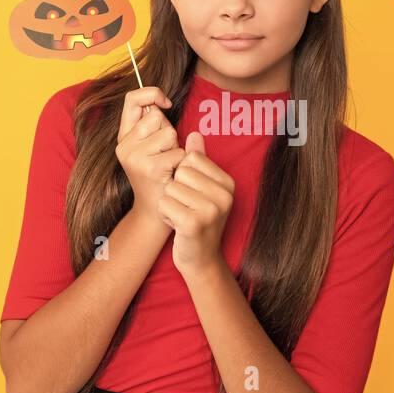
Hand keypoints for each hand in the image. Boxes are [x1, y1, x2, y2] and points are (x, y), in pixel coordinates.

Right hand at [115, 86, 185, 236]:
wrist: (155, 212)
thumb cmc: (159, 175)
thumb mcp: (151, 146)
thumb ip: (152, 124)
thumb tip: (160, 103)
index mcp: (124, 137)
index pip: (132, 99)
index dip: (152, 93)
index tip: (166, 103)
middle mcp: (124, 145)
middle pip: (156, 116)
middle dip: (168, 131)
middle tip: (164, 154)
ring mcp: (135, 157)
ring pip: (169, 132)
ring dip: (176, 148)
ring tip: (168, 165)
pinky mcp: (150, 168)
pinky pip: (178, 151)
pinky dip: (181, 162)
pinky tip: (172, 175)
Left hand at [157, 130, 234, 279]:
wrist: (200, 259)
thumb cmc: (199, 220)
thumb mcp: (203, 189)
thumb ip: (200, 161)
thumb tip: (194, 133)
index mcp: (228, 183)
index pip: (192, 158)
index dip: (184, 174)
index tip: (193, 193)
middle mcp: (224, 195)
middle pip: (181, 171)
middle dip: (176, 189)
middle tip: (187, 207)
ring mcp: (210, 210)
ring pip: (170, 188)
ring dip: (170, 203)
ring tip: (182, 216)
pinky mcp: (193, 224)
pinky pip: (165, 204)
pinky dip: (165, 214)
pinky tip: (177, 225)